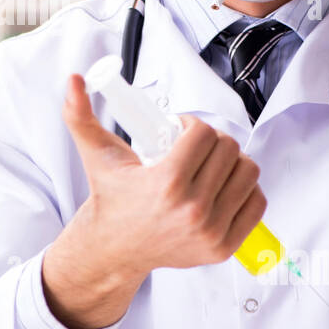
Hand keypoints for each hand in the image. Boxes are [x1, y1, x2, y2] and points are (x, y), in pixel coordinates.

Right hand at [60, 72, 265, 276]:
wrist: (115, 246)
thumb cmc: (112, 197)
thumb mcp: (95, 153)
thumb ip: (79, 115)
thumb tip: (72, 81)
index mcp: (166, 183)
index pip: (204, 133)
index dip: (192, 125)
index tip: (179, 132)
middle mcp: (192, 210)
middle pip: (228, 150)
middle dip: (212, 141)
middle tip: (194, 147)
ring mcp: (211, 231)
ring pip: (248, 172)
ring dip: (232, 162)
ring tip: (209, 165)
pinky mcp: (224, 247)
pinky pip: (256, 202)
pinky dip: (244, 190)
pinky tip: (222, 187)